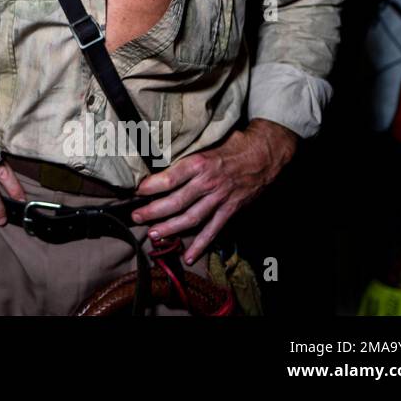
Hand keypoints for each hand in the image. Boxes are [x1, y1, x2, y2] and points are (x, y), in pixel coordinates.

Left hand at [131, 119, 297, 264]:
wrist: (264, 154)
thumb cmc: (232, 145)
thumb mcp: (206, 144)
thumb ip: (186, 156)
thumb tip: (159, 161)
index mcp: (199, 163)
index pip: (170, 178)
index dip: (151, 186)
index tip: (136, 191)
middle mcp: (207, 182)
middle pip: (176, 201)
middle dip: (154, 211)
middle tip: (136, 216)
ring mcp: (220, 198)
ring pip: (191, 218)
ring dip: (171, 228)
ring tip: (153, 235)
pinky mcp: (230, 210)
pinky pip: (213, 230)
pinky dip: (201, 244)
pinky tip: (189, 256)